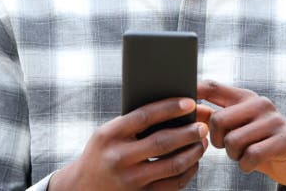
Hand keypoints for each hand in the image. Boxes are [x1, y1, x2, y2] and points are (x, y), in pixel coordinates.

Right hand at [48, 97, 208, 190]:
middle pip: (163, 142)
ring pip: (172, 166)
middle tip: (203, 125)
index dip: (170, 108)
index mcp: (110, 134)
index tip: (190, 102)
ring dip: (193, 153)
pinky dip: (187, 172)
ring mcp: (130, 180)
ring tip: (202, 143)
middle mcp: (119, 157)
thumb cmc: (102, 152)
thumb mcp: (108, 133)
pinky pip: (172, 185)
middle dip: (188, 132)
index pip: (145, 116)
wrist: (82, 188)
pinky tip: (193, 162)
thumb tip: (174, 108)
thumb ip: (133, 122)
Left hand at [196, 80, 285, 189]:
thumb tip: (185, 109)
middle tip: (226, 146)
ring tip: (242, 154)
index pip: (213, 87)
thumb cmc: (258, 142)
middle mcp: (260, 103)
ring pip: (233, 141)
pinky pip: (251, 156)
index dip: (193, 92)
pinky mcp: (285, 139)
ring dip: (233, 155)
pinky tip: (250, 163)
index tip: (180, 103)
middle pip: (218, 120)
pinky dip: (245, 165)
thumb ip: (213, 115)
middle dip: (216, 140)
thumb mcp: (237, 126)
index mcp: (245, 96)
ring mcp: (274, 120)